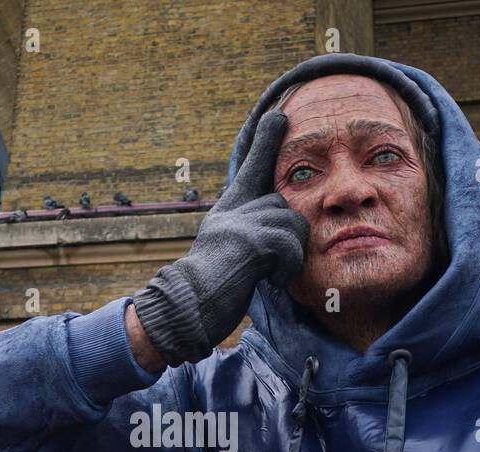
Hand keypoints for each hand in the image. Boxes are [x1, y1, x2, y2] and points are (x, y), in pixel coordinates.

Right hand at [132, 109, 309, 366]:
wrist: (186, 310)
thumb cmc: (208, 291)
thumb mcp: (229, 252)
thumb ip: (251, 231)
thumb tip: (280, 219)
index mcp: (228, 211)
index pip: (251, 169)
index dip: (266, 141)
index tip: (279, 114)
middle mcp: (232, 210)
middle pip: (284, 208)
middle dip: (287, 240)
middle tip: (266, 267)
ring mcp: (241, 222)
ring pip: (293, 225)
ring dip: (288, 258)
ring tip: (264, 275)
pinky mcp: (252, 241)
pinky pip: (291, 247)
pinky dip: (286, 269)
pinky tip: (268, 281)